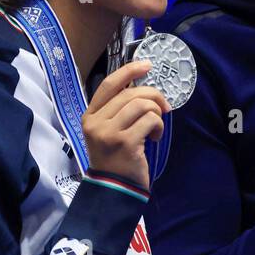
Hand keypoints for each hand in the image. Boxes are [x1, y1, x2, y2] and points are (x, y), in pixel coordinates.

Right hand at [82, 61, 170, 189]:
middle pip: (130, 93)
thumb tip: (142, 87)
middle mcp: (95, 122)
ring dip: (157, 113)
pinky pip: (150, 120)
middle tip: (165, 108)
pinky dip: (158, 126)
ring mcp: (108, 133)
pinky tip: (155, 137)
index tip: (147, 65)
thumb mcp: (110, 131)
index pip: (109, 85)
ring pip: (141, 104)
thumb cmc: (116, 158)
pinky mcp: (125, 143)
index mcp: (90, 116)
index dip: (129, 71)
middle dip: (153, 96)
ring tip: (155, 127)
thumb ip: (119, 110)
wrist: (115, 189)